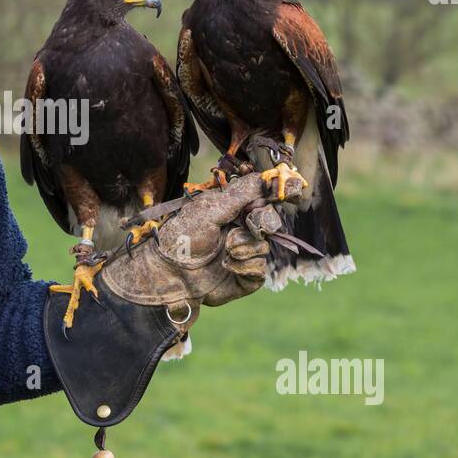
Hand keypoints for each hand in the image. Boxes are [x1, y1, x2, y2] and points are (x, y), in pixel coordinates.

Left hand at [40, 167, 306, 426]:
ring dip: (246, 247)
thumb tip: (279, 178)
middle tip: (243, 225)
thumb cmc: (178, 237)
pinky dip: (245, 267)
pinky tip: (227, 267)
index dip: (278, 194)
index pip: (263, 197)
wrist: (163, 275)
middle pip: (270, 221)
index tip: (293, 191)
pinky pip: (260, 270)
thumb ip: (245, 192)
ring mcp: (241, 254)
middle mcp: (237, 229)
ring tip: (224, 250)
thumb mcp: (211, 208)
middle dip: (259, 223)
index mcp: (229, 208)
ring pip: (266, 247)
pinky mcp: (242, 279)